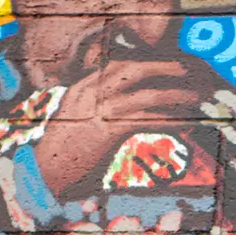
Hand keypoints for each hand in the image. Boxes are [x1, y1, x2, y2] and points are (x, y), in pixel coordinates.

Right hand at [33, 61, 200, 193]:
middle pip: (130, 70)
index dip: (141, 63)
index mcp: (82, 89)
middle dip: (161, 67)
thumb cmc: (60, 152)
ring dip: (173, 94)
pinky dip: (166, 119)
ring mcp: (97, 111)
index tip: (161, 65)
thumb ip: (94, 110)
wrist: (42, 171)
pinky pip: (144, 119)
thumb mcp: (74, 122)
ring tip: (193, 96)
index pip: (115, 66)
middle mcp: (90, 94)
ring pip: (143, 94)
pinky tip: (181, 121)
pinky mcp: (106, 131)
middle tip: (184, 69)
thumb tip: (121, 109)